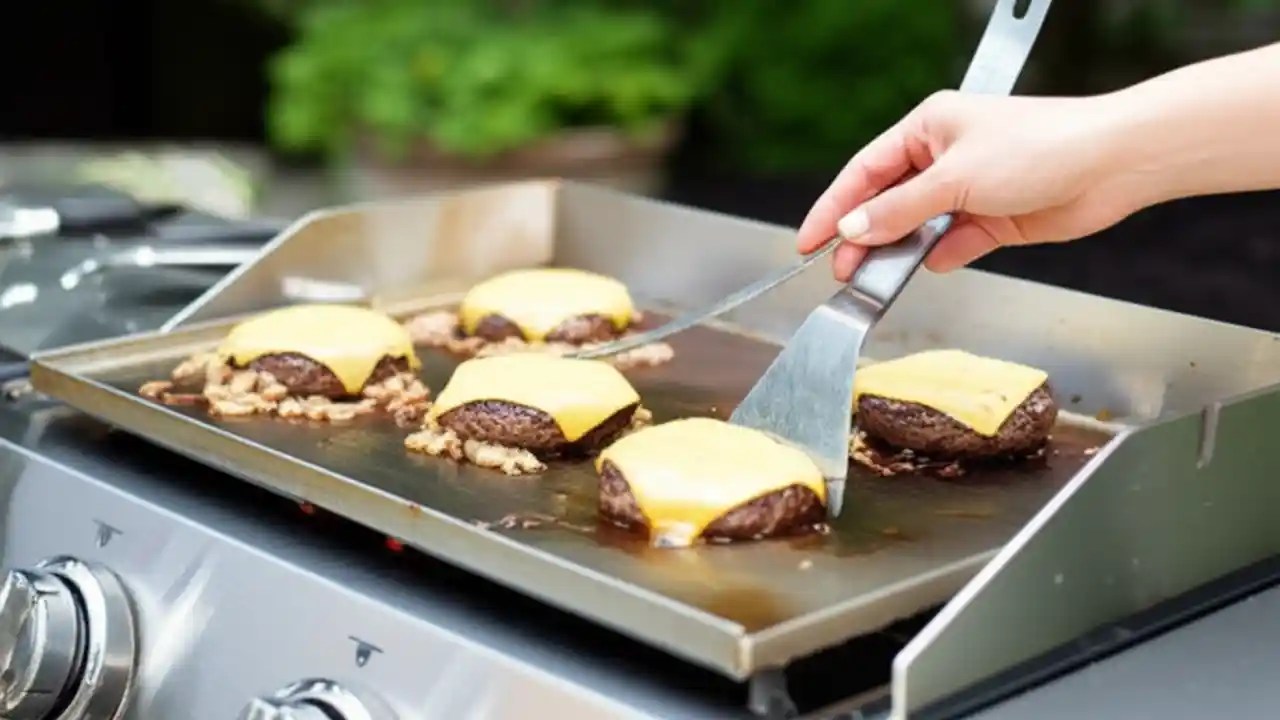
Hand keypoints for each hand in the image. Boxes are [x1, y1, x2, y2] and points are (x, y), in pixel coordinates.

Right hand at [797, 90, 1146, 279]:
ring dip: (899, 250)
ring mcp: (970, 189)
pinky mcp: (995, 218)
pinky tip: (928, 266)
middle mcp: (946, 157)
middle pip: (887, 202)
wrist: (1112, 164)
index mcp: (928, 128)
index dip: (833, 206)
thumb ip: (899, 211)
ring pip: (918, 226)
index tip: (808, 238)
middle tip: (840, 268)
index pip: (865, 171)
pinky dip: (940, 255)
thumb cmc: (1041, 146)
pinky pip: (954, 242)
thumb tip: (854, 228)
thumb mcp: (954, 180)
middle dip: (862, 235)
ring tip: (874, 277)